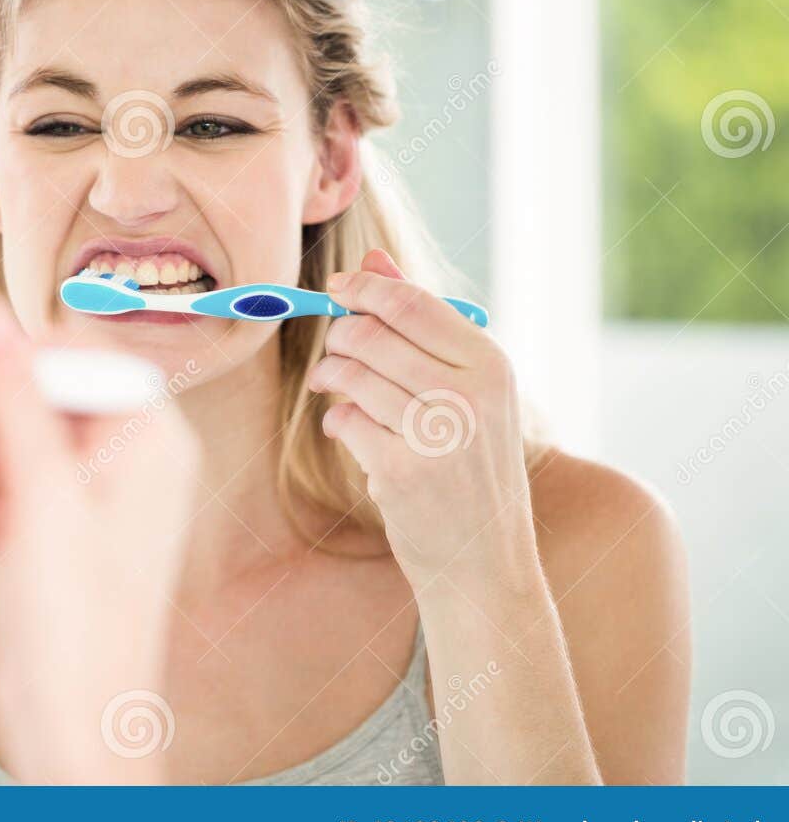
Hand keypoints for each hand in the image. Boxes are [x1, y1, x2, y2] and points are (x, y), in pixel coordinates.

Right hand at [0, 298, 198, 781]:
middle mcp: (125, 465)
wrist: (76, 735)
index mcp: (149, 440)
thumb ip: (15, 398)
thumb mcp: (42, 495)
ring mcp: (87, 505)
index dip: (8, 351)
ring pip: (8, 451)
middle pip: (34, 402)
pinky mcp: (53, 543)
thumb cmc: (82, 623)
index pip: (77, 359)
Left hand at [308, 249, 538, 597]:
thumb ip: (421, 322)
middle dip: (339, 337)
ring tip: (335, 391)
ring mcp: (437, 434)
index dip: (361, 289)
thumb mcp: (468, 389)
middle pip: (371, 333)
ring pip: (350, 374)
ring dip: (330, 379)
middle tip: (334, 356)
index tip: (336, 289)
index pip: (410, 302)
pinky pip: (344, 421)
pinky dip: (338, 422)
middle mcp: (471, 394)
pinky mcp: (402, 471)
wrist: (485, 562)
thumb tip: (373, 259)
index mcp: (491, 365)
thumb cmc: (471, 466)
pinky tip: (353, 434)